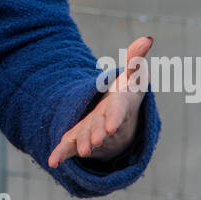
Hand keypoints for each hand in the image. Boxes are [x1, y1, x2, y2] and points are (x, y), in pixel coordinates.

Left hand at [48, 35, 153, 168]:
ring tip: (80, 151)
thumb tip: (148, 38)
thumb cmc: (124, 96)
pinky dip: (60, 154)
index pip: (117, 114)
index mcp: (117, 109)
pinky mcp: (78, 137)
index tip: (111, 127)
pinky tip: (52, 161)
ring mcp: (91, 132)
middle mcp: (104, 124)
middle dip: (97, 135)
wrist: (117, 123)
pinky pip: (68, 146)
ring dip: (82, 145)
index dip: (114, 120)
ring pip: (85, 139)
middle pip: (100, 129)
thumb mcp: (131, 77)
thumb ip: (135, 58)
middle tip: (94, 142)